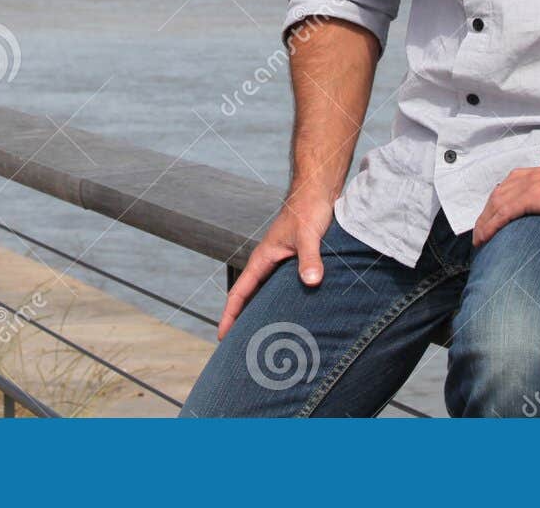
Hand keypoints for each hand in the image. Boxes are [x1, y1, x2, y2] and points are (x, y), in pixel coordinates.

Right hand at [216, 196, 333, 339]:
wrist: (317, 192)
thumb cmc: (308, 209)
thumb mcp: (309, 236)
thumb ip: (310, 259)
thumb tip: (312, 281)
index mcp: (263, 258)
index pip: (240, 292)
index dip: (230, 315)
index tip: (222, 336)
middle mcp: (267, 262)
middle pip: (248, 297)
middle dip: (241, 320)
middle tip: (239, 348)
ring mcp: (279, 262)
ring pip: (263, 293)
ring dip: (259, 312)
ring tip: (261, 337)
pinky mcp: (292, 261)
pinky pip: (278, 287)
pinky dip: (277, 302)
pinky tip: (289, 314)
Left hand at [472, 159, 539, 247]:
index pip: (510, 187)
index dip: (498, 204)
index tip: (493, 218)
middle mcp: (532, 176)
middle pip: (498, 195)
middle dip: (486, 215)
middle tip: (481, 234)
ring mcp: (531, 185)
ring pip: (496, 203)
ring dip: (484, 222)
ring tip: (479, 240)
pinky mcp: (533, 197)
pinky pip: (503, 212)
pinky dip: (490, 225)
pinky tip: (485, 237)